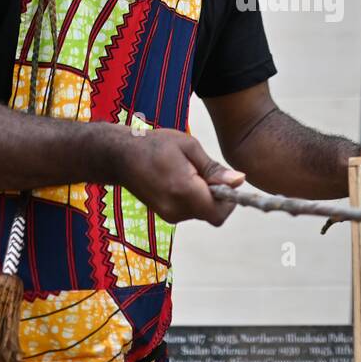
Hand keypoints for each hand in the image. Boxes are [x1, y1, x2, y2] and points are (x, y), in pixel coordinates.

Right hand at [112, 128, 243, 225]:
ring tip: (188, 172)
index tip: (225, 181)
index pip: (219, 213)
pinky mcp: (165, 215)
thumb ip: (214, 168)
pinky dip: (193, 198)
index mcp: (184, 191)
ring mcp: (169, 215)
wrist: (121, 156)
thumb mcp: (189, 147)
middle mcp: (176, 209)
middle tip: (203, 172)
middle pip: (212, 214)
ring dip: (204, 196)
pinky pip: (190, 211)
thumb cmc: (156, 145)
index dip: (229, 200)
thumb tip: (239, 181)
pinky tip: (180, 179)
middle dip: (217, 196)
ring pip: (201, 212)